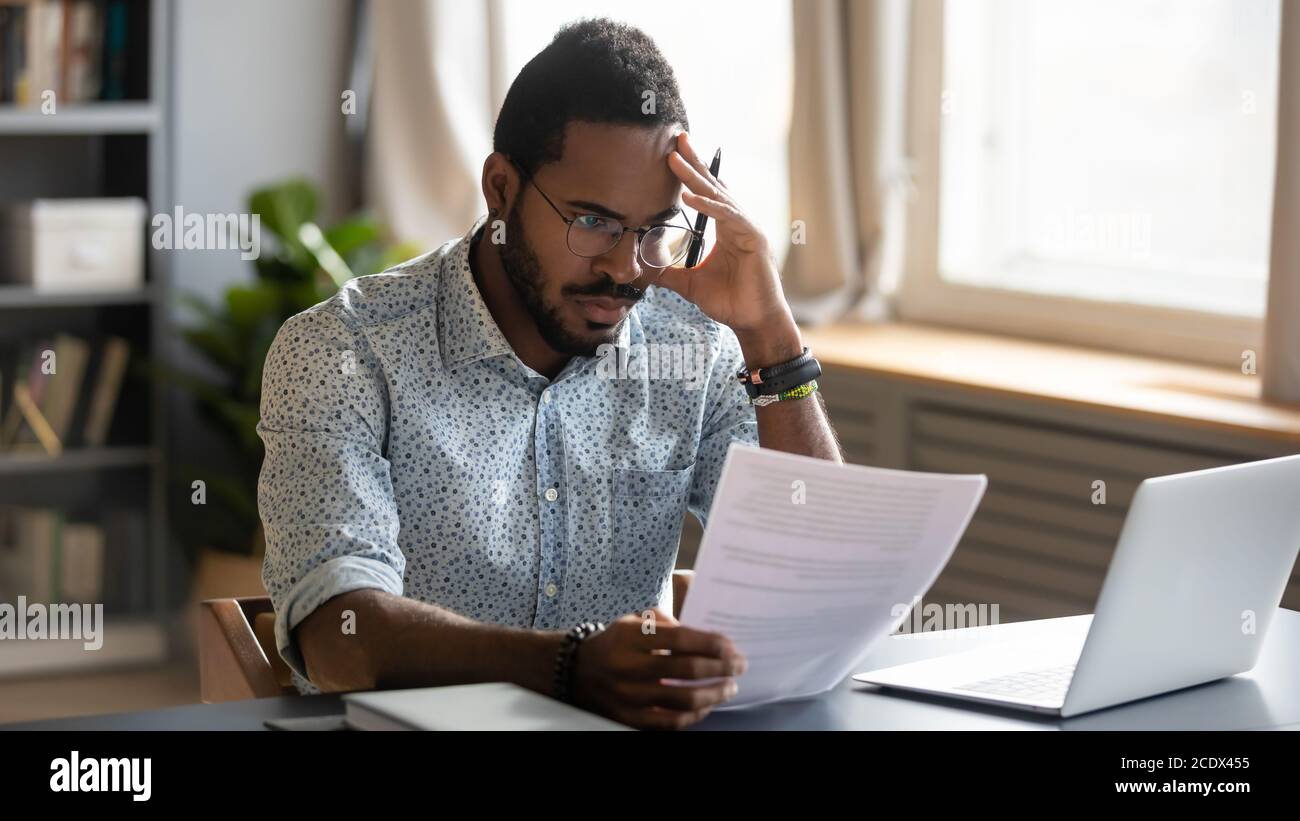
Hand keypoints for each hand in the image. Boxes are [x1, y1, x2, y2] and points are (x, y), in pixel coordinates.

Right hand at [570, 608, 746, 729]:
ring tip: (730, 687)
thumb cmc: (616, 641)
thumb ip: (666, 623)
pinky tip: (707, 705)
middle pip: (686, 669)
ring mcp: (628, 696)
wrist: (578, 670)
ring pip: (682, 700)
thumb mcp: (634, 620)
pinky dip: (693, 715)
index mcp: (630, 637)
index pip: (681, 639)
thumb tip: (705, 638)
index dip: (711, 643)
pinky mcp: (629, 717)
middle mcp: (628, 666)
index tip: (731, 645)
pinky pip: (669, 722)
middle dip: (721, 667)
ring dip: (714, 693)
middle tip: (740, 665)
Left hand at [657, 132, 801, 365]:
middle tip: (677, 137)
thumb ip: (668, 273)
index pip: (705, 194)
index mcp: (725, 229)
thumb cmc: (729, 302)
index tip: (673, 153)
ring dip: (695, 178)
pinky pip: (728, 217)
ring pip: (718, 196)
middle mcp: (737, 223)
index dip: (691, 174)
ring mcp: (747, 228)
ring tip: (674, 160)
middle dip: (694, 162)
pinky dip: (709, 206)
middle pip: (712, 186)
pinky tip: (689, 197)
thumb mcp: (689, 284)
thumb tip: (644, 270)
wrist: (753, 321)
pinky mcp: (754, 238)